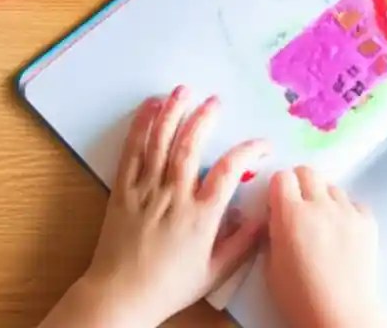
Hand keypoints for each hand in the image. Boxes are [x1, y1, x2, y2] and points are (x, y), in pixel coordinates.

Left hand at [39, 86, 268, 327]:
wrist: (121, 295)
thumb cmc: (169, 286)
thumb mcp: (215, 271)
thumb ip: (243, 243)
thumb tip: (265, 217)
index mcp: (199, 217)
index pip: (227, 172)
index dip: (247, 152)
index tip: (262, 144)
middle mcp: (172, 197)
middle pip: (189, 146)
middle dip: (203, 118)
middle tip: (215, 101)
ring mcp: (145, 190)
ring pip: (159, 142)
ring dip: (172, 112)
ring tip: (182, 91)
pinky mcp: (123, 190)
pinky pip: (132, 152)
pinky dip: (140, 126)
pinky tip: (150, 108)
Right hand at [266, 167, 385, 327]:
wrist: (340, 315)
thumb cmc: (299, 297)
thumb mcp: (270, 265)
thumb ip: (272, 234)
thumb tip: (276, 219)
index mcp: (290, 214)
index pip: (282, 177)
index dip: (278, 188)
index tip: (278, 202)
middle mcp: (319, 205)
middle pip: (308, 172)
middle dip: (300, 184)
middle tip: (298, 205)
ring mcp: (347, 212)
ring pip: (332, 187)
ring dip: (324, 198)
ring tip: (323, 222)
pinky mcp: (367, 223)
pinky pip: (354, 204)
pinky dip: (347, 212)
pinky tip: (342, 231)